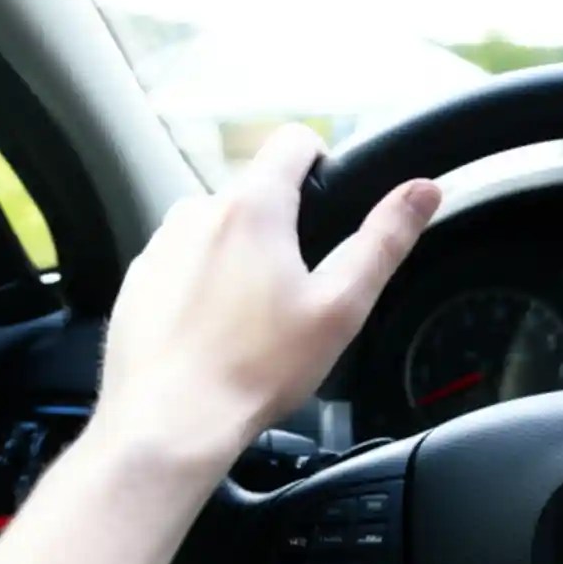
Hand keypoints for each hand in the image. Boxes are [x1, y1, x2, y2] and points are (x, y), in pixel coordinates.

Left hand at [94, 124, 440, 470]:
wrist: (172, 423)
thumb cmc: (259, 368)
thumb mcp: (342, 304)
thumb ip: (385, 239)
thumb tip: (423, 189)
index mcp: (254, 207)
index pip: (293, 140)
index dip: (322, 161)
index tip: (330, 203)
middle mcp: (198, 211)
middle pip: (256, 191)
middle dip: (283, 226)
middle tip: (300, 288)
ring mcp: (160, 245)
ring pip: (217, 227)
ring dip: (240, 253)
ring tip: (256, 316)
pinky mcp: (139, 280)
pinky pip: (182, 262)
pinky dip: (203, 283)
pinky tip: (217, 331)